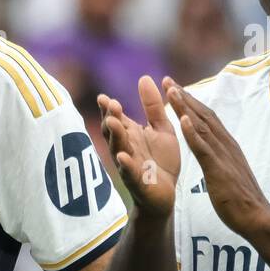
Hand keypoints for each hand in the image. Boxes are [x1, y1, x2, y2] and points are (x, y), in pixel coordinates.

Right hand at [97, 75, 179, 217]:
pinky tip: (123, 157)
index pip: (116, 118)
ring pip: (119, 149)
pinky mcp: (138, 182)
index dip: (109, 109)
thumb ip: (153, 106)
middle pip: (114, 131)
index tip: (103, 97)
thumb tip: (144, 77)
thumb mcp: (161, 129)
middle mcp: (126, 148)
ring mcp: (130, 165)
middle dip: (111, 118)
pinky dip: (126, 165)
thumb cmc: (160, 161)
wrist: (166, 193)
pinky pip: (130, 173)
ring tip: (113, 123)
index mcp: (130, 135)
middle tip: (110, 104)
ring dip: (116, 136)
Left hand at [164, 78, 269, 236]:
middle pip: (203, 115)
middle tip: (168, 80)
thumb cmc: (240, 200)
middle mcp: (226, 145)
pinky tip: (182, 121)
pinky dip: (193, 133)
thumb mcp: (227, 172)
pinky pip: (204, 148)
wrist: (257, 218)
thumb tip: (212, 152)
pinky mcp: (219, 169)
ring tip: (171, 91)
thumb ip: (219, 159)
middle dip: (185, 97)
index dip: (191, 102)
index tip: (175, 88)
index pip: (207, 118)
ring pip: (202, 126)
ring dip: (186, 107)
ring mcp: (223, 156)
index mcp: (226, 146)